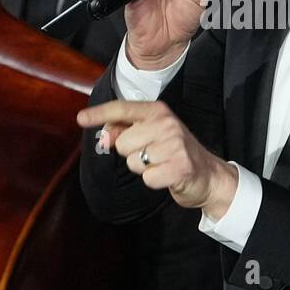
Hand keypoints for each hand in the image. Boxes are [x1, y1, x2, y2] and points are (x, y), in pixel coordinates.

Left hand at [76, 100, 237, 214]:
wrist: (209, 175)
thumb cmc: (174, 152)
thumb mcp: (151, 134)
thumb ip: (125, 131)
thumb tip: (104, 136)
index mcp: (158, 111)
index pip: (122, 109)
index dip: (99, 113)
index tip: (81, 118)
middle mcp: (166, 124)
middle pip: (122, 142)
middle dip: (131, 153)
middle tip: (152, 154)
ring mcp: (174, 145)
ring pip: (132, 161)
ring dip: (143, 168)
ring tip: (161, 164)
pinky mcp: (179, 167)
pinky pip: (147, 178)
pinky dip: (154, 181)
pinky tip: (167, 175)